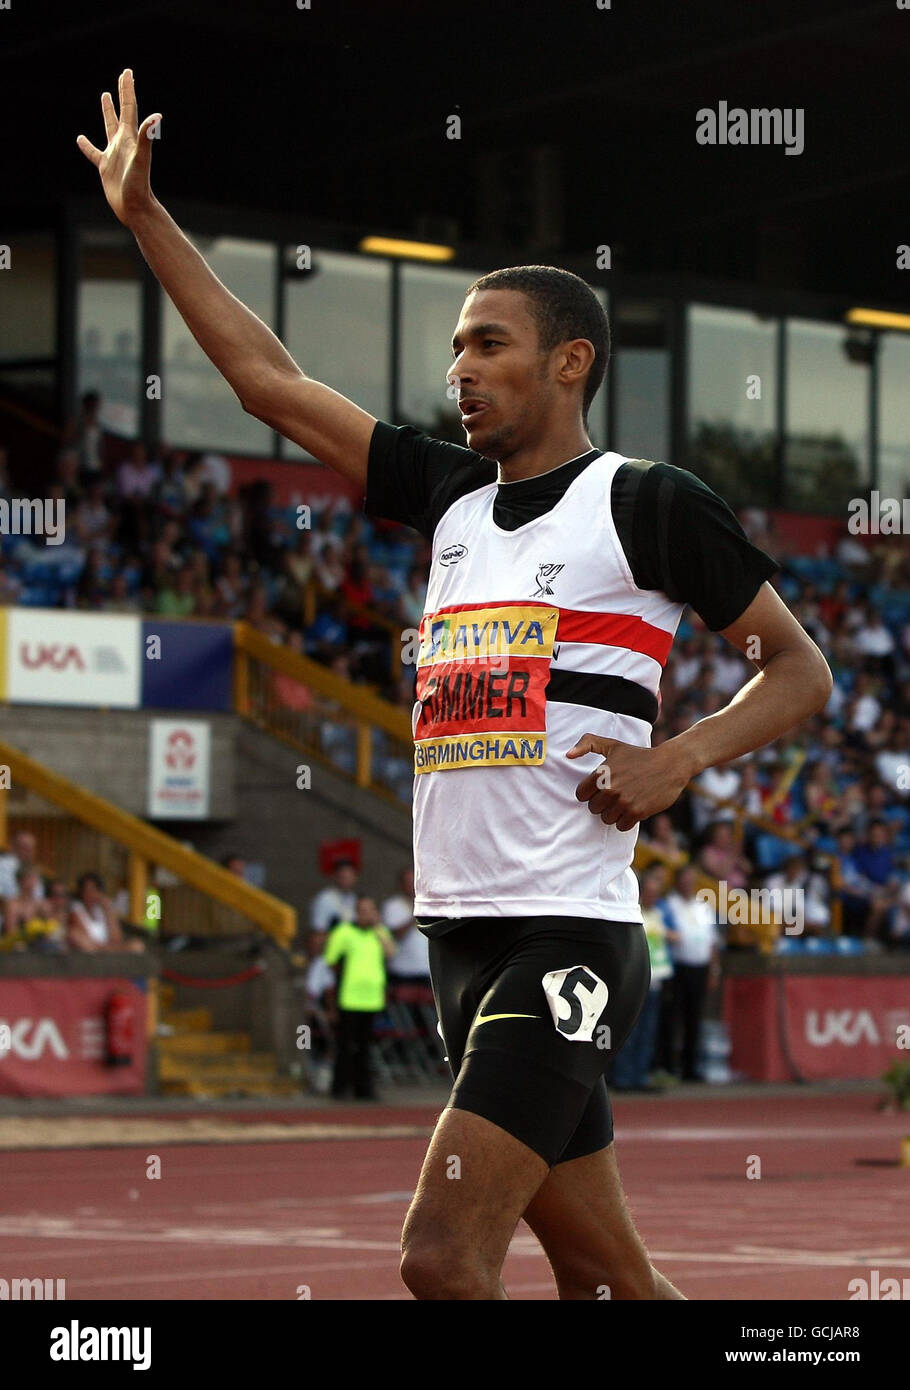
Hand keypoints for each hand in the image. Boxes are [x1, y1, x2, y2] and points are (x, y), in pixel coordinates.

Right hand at [76, 69, 160, 226]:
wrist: (136, 210)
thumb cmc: (139, 187)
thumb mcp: (141, 160)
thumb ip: (146, 138)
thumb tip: (156, 116)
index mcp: (130, 138)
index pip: (129, 108)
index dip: (127, 89)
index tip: (127, 72)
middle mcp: (123, 143)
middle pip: (122, 112)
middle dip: (122, 94)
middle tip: (122, 77)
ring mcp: (114, 155)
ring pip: (109, 127)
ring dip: (107, 112)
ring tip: (104, 96)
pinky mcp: (105, 167)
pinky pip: (93, 152)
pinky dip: (86, 145)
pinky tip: (80, 139)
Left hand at [567, 733, 693, 831]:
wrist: (670, 764)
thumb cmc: (639, 755)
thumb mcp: (613, 744)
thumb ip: (588, 743)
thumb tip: (568, 755)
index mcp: (601, 773)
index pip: (581, 795)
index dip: (591, 793)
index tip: (601, 788)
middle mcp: (610, 788)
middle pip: (593, 809)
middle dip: (603, 803)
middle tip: (617, 794)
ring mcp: (624, 801)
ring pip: (606, 819)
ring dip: (614, 813)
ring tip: (625, 801)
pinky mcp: (637, 812)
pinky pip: (621, 826)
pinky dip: (626, 820)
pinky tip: (634, 808)